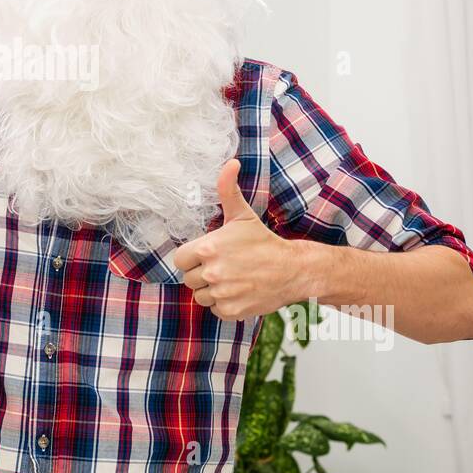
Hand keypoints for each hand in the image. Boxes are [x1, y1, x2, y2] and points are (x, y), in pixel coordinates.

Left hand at [172, 159, 306, 321]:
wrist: (292, 270)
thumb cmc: (263, 242)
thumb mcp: (242, 214)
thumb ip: (227, 189)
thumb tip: (231, 162)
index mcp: (207, 248)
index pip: (180, 259)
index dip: (191, 258)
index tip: (206, 255)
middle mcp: (212, 272)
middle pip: (190, 279)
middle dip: (202, 274)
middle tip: (224, 266)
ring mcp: (221, 293)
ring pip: (201, 296)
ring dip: (212, 290)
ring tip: (232, 279)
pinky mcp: (231, 310)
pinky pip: (215, 310)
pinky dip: (224, 304)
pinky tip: (239, 291)